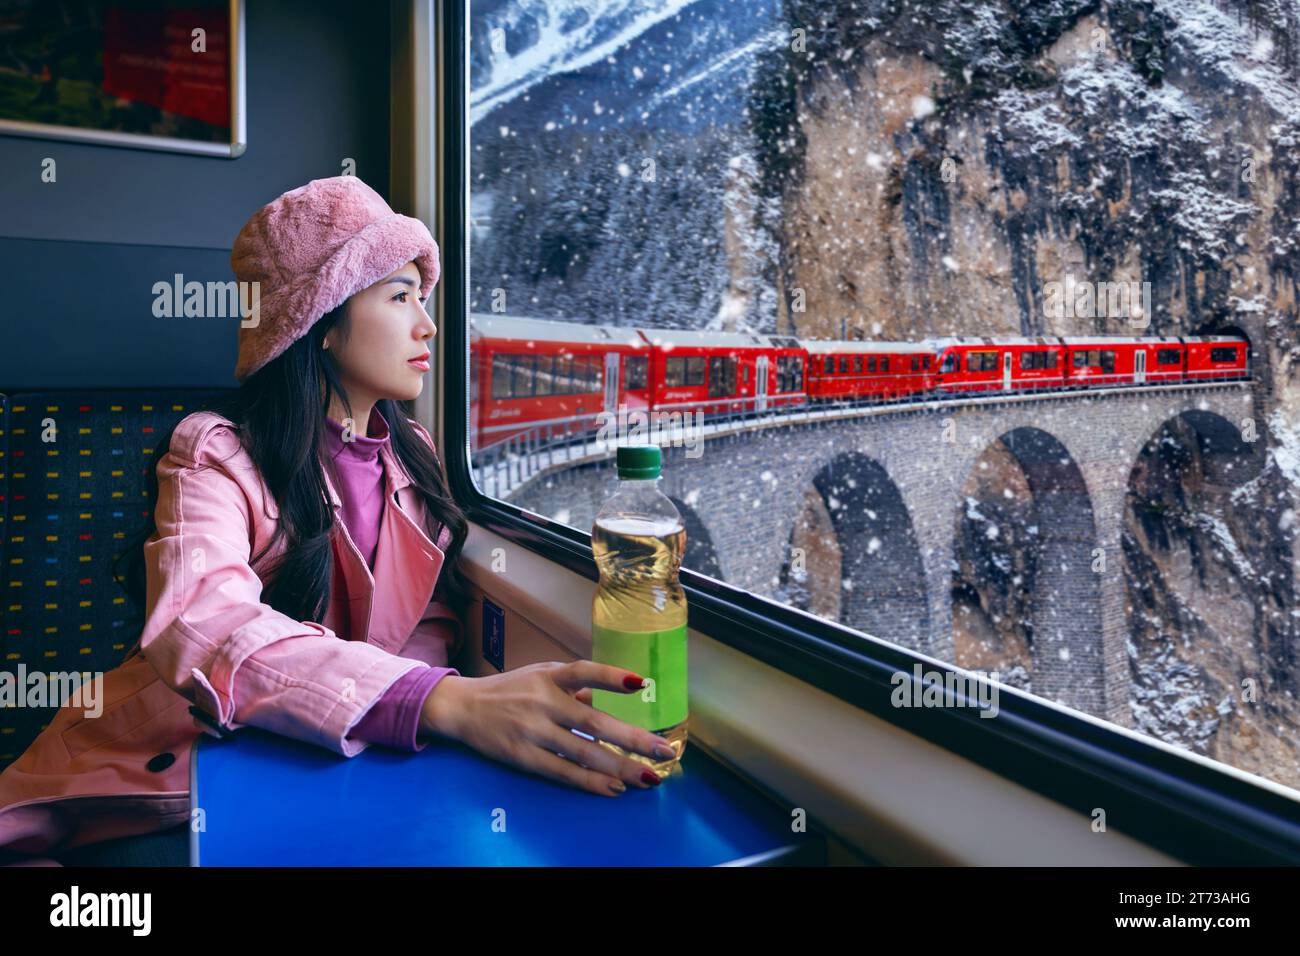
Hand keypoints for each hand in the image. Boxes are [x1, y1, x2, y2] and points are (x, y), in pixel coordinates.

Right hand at [419, 661, 674, 796]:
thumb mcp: (540, 675)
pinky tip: (614, 787)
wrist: (462, 707)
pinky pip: (563, 772)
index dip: (611, 677)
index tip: (640, 684)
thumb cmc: (510, 689)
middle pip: (594, 721)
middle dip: (633, 738)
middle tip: (664, 750)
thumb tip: (605, 699)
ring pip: (584, 752)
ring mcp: (533, 730)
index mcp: (550, 676)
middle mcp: (543, 701)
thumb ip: (573, 685)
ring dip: (619, 767)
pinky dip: (590, 781)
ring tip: (648, 777)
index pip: (584, 672)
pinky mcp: (523, 756)